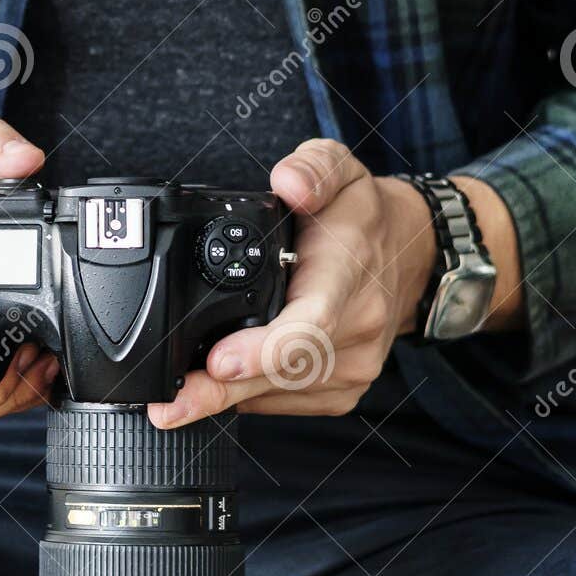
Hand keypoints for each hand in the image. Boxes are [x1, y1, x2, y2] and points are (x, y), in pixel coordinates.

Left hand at [148, 139, 467, 427]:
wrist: (409, 253)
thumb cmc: (360, 215)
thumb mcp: (338, 167)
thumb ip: (312, 167)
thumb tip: (289, 182)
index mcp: (348, 271)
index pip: (312, 323)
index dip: (264, 348)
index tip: (219, 361)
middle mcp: (356, 324)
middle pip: (283, 372)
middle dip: (219, 392)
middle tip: (166, 408)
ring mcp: (354, 364)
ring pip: (279, 394)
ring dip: (225, 400)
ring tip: (173, 402)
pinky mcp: (344, 389)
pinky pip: (285, 403)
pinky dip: (247, 397)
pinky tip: (217, 385)